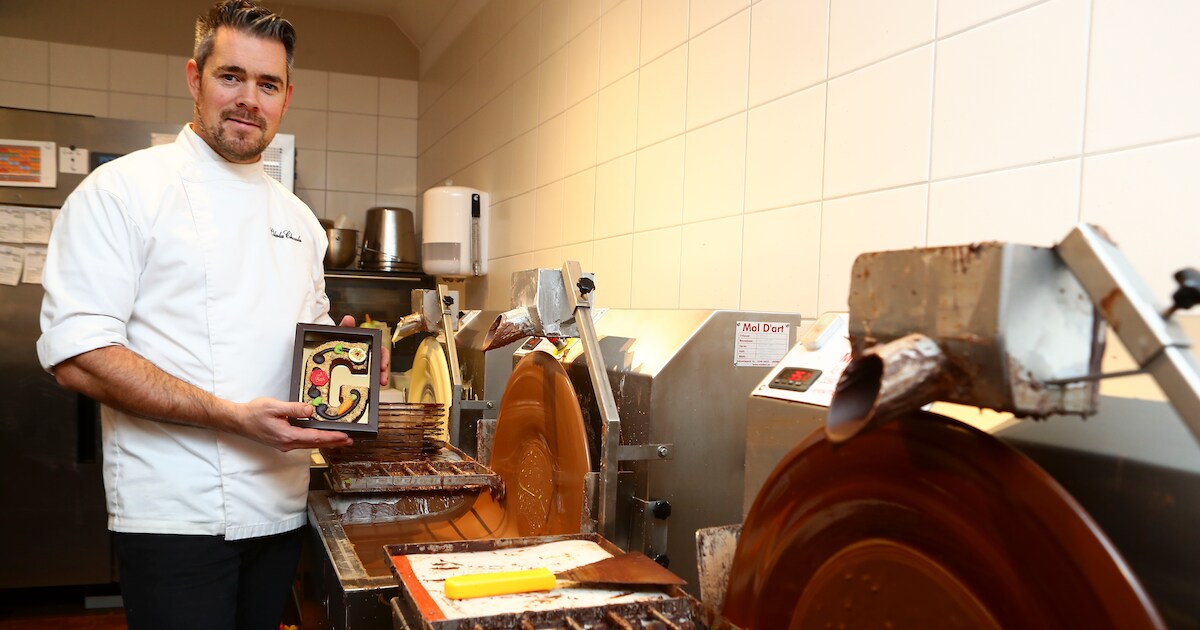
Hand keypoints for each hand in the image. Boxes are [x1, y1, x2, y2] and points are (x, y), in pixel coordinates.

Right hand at [233, 398, 352, 451]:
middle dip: (334, 442)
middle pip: (315, 444)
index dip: (332, 437)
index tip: (345, 437)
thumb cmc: (254, 414)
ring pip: (309, 444)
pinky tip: (319, 437)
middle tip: (349, 440)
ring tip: (339, 439)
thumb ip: (294, 409)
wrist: (238, 421)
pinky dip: (314, 440)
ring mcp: (285, 444)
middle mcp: (287, 443)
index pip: (315, 438)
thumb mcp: (275, 406)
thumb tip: (310, 410)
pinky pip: (302, 442)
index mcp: (288, 436)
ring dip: (325, 442)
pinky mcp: (282, 442)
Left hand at [339, 314, 390, 385]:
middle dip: (383, 370)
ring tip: (380, 382)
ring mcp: (361, 371)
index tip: (383, 361)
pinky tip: (370, 389)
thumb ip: (344, 327)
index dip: (383, 356)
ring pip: (375, 375)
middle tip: (382, 374)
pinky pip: (366, 384)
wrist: (321, 356)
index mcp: (363, 348)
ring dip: (379, 378)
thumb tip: (349, 319)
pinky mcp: (356, 381)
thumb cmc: (333, 345)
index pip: (378, 350)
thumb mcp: (338, 336)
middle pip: (379, 364)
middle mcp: (365, 359)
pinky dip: (369, 386)